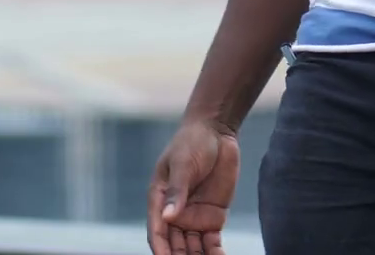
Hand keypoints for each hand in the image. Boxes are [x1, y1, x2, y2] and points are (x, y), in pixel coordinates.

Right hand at [147, 119, 238, 254]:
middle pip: (175, 245)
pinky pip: (212, 242)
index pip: (158, 231)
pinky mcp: (213, 217)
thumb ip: (177, 191)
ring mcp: (194, 217)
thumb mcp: (183, 164)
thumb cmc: (192, 142)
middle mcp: (175, 213)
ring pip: (193, 248)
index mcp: (160, 200)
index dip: (161, 249)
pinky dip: (215, 253)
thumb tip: (168, 217)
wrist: (217, 132)